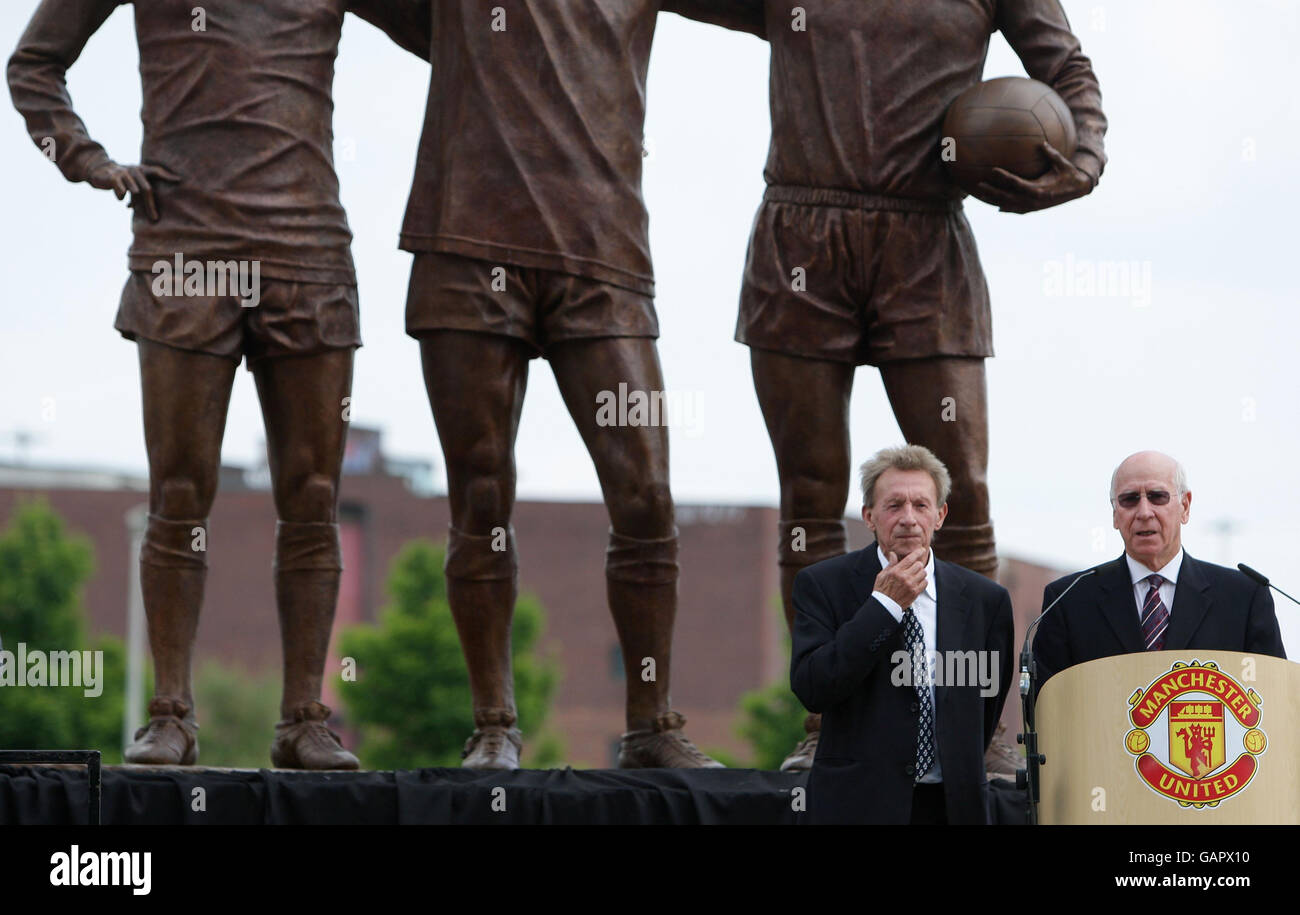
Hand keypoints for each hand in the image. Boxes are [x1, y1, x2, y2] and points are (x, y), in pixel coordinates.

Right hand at [87, 161, 181, 221]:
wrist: (98, 171)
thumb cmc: (121, 180)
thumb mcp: (133, 183)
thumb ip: (143, 193)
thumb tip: (153, 214)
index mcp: (141, 170)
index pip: (156, 172)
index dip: (167, 176)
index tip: (179, 181)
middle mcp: (134, 169)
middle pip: (146, 189)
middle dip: (150, 205)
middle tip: (154, 219)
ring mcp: (124, 172)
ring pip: (134, 192)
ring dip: (134, 202)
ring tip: (130, 206)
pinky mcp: (113, 176)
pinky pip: (122, 192)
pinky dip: (121, 197)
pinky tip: (120, 198)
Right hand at [874, 548, 928, 609]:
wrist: (884, 605)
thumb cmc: (881, 590)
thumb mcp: (882, 575)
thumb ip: (890, 564)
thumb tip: (893, 554)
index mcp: (896, 571)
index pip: (910, 558)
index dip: (918, 552)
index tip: (921, 550)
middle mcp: (904, 577)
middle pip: (919, 565)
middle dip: (917, 564)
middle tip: (914, 566)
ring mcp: (911, 585)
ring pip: (923, 573)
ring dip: (921, 573)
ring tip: (915, 575)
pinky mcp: (915, 592)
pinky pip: (925, 582)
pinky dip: (923, 581)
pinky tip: (917, 582)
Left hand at [973, 142, 1094, 213]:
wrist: (1078, 190)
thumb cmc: (1069, 173)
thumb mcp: (1061, 163)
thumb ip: (1051, 154)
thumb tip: (1042, 143)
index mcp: (1039, 189)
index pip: (1016, 183)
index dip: (1004, 177)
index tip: (992, 170)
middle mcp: (1033, 200)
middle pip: (1008, 197)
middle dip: (993, 192)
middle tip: (979, 185)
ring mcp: (1033, 206)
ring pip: (1010, 205)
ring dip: (996, 200)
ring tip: (982, 196)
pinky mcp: (1035, 209)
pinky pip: (1018, 210)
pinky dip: (1008, 209)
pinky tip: (998, 208)